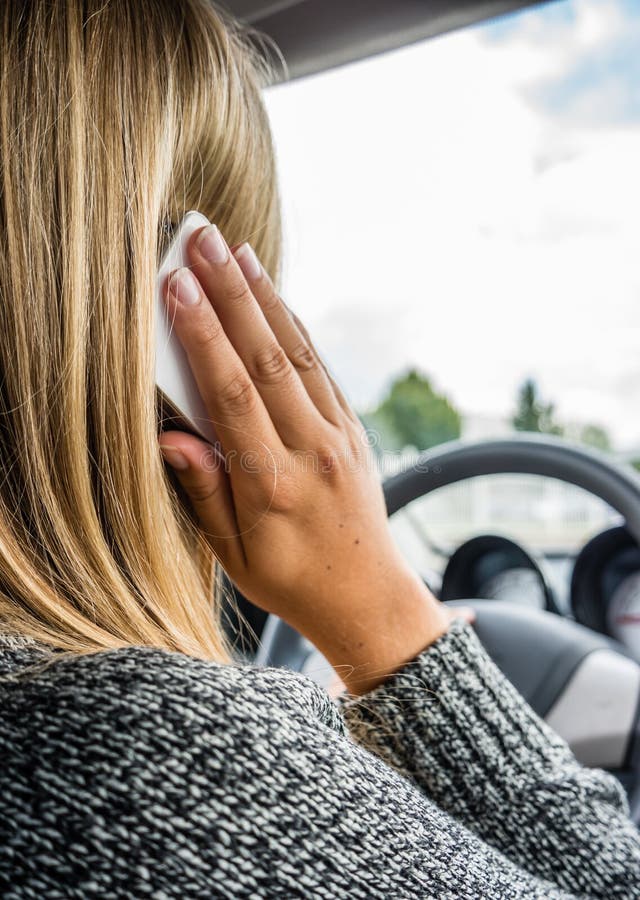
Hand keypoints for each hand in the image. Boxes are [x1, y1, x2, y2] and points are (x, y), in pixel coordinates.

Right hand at [159, 223, 452, 692]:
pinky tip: (274, 296)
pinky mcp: (353, 431)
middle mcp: (312, 451)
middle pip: (267, 359)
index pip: (233, 395)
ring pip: (298, 354)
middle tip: (202, 240)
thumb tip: (171, 435)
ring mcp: (339, 437)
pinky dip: (296, 327)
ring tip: (236, 251)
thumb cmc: (291, 582)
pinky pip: (322, 370)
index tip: (175, 286)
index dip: (203, 336)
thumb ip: (205, 493)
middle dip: (231, 293)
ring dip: (265, 298)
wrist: (368, 597)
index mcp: (274, 484)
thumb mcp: (236, 557)